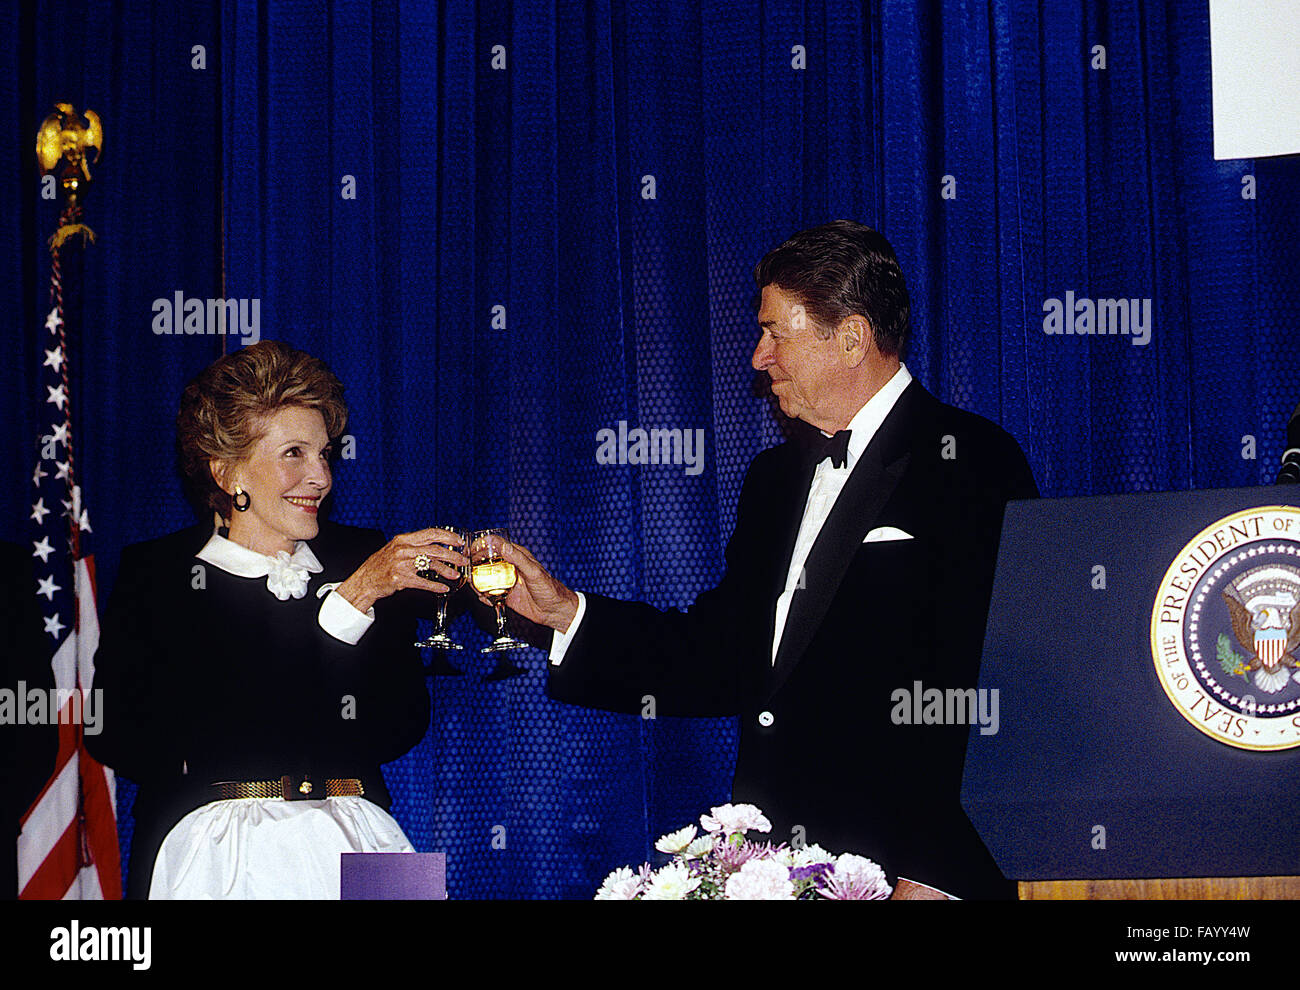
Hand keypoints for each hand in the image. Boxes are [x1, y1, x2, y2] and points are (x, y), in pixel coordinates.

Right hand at [334, 527, 467, 613]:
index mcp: (403, 539)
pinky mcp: (400, 579)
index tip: (459, 542)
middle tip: (463, 560)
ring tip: (456, 575)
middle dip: (452, 555)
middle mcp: (403, 549)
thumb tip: (436, 545)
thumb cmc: (381, 565)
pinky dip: (435, 586)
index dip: (447, 537)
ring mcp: (401, 564)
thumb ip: (413, 545)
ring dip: (447, 571)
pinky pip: (423, 582)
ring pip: (431, 565)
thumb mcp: (395, 548)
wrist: (364, 580)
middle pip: (435, 549)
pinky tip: (443, 588)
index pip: (430, 533)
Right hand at [475, 540, 577, 632]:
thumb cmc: (549, 588)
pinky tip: (487, 600)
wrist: (553, 611)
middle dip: (474, 565)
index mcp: (516, 555)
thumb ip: (519, 559)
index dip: (481, 544)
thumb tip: (504, 546)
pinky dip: (483, 597)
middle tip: (468, 571)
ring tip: (477, 589)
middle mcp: (508, 566)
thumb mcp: (534, 572)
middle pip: (485, 560)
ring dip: (476, 583)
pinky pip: (488, 594)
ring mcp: (505, 580)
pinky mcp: (503, 595)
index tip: (470, 549)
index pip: (495, 544)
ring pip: (484, 578)